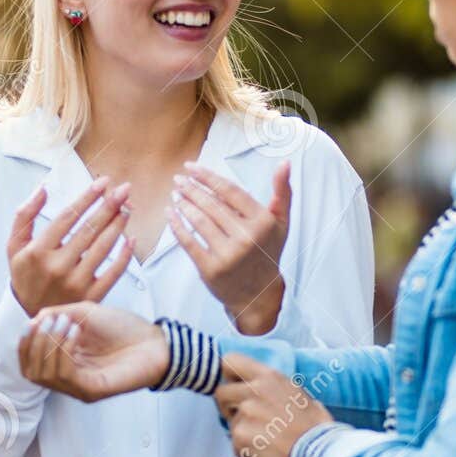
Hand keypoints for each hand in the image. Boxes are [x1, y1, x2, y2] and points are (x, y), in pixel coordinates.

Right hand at [8, 177, 134, 315]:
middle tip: (124, 190)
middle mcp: (58, 266)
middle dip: (109, 205)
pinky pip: (114, 273)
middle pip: (89, 229)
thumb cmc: (25, 276)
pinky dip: (125, 255)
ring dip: (118, 225)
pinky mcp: (91, 297)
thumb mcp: (14, 246)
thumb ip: (24, 215)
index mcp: (39, 251)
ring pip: (104, 247)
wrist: (29, 316)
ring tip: (127, 209)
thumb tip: (43, 188)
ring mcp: (76, 283)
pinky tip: (131, 239)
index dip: (88, 197)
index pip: (68, 216)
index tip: (102, 182)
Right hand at [17, 302, 167, 401]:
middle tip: (51, 321)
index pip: (28, 364)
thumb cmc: (124, 329)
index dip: (24, 344)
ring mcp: (80, 387)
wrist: (156, 342)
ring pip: (46, 375)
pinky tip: (75, 332)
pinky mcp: (93, 390)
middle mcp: (68, 379)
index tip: (31, 323)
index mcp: (63, 362)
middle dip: (36, 343)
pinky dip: (65, 350)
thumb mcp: (85, 313)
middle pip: (32, 372)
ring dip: (50, 344)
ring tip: (67, 323)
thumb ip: (57, 315)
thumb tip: (32, 321)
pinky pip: (67, 375)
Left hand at [169, 161, 289, 335]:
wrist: (258, 293)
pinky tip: (170, 213)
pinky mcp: (211, 269)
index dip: (208, 177)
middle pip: (212, 205)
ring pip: (199, 221)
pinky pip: (189, 242)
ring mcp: (228, 254)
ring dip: (184, 204)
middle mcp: (246, 237)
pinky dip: (177, 225)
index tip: (192, 167)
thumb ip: (282, 192)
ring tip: (176, 194)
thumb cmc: (267, 251)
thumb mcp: (281, 222)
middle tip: (178, 179)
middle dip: (192, 189)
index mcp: (262, 221)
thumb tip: (284, 163)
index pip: (230, 191)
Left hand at [213, 354, 330, 456]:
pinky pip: (235, 444)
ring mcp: (245, 413)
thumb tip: (259, 387)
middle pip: (220, 393)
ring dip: (241, 430)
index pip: (229, 361)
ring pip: (229, 422)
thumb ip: (272, 386)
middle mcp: (254, 391)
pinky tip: (266, 451)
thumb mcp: (297, 392)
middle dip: (227, 407)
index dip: (228, 376)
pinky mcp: (240, 436)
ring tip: (265, 438)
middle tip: (244, 418)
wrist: (319, 451)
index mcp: (268, 377)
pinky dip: (246, 450)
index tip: (233, 386)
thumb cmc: (315, 425)